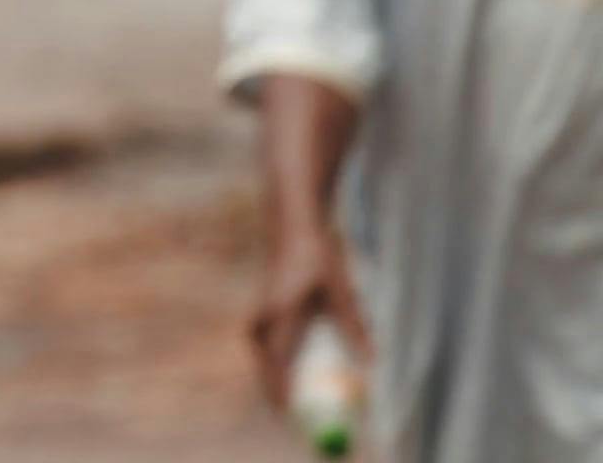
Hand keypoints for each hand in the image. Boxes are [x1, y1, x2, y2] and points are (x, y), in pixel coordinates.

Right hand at [247, 217, 368, 411]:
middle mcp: (266, 314)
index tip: (288, 411)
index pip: (278, 361)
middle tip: (290, 412)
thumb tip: (371, 362)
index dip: (281, 388)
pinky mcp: (264, 306)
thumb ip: (354, 326)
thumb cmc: (318, 252)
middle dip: (275, 387)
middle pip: (265, 361)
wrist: (292, 221)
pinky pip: (264, 341)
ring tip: (286, 391)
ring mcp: (262, 310)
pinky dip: (272, 357)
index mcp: (282, 312)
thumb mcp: (342, 289)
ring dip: (273, 371)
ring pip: (262, 351)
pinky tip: (285, 362)